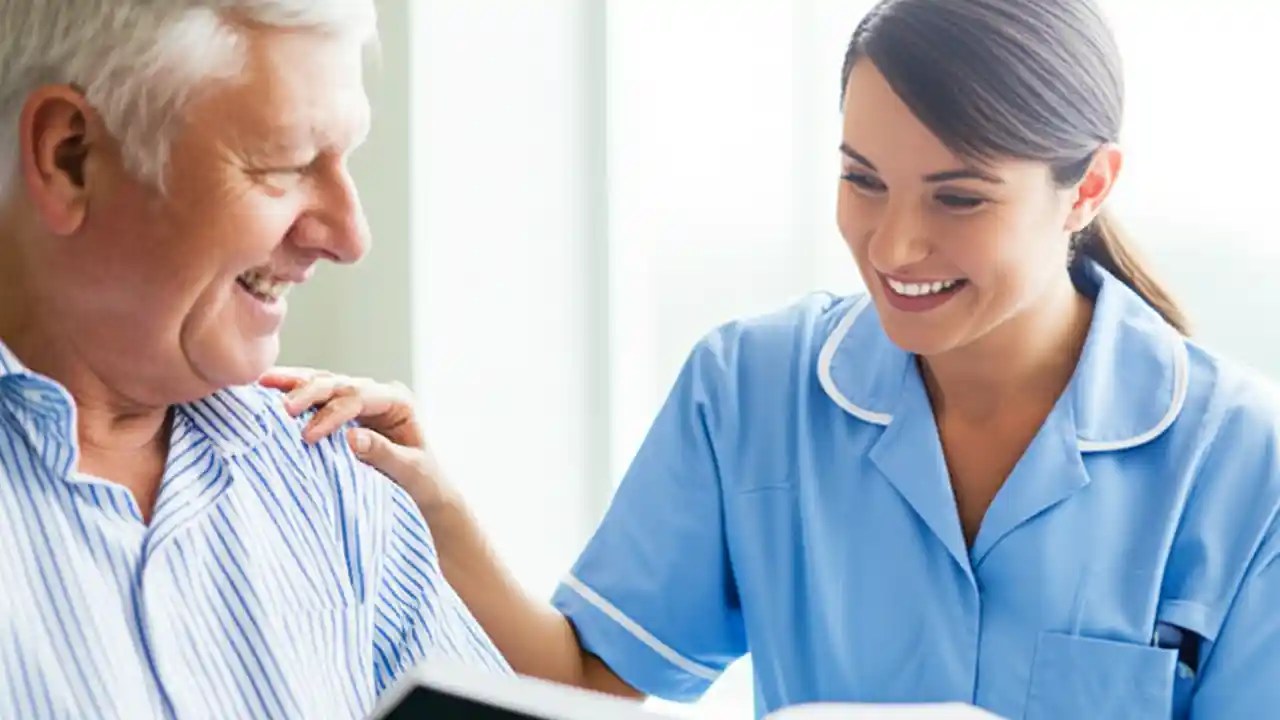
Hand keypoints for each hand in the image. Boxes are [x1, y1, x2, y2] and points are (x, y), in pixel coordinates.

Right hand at [259, 367, 454, 514]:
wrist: (425, 488)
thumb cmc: (423, 480)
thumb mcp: (410, 471)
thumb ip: (383, 453)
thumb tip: (351, 438)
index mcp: (399, 401)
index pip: (359, 398)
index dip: (332, 414)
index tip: (309, 436)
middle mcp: (378, 394)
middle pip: (339, 384)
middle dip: (309, 394)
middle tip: (283, 410)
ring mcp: (360, 399)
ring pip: (324, 382)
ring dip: (294, 383)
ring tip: (263, 381)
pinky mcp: (344, 410)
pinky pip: (317, 396)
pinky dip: (294, 392)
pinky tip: (268, 389)